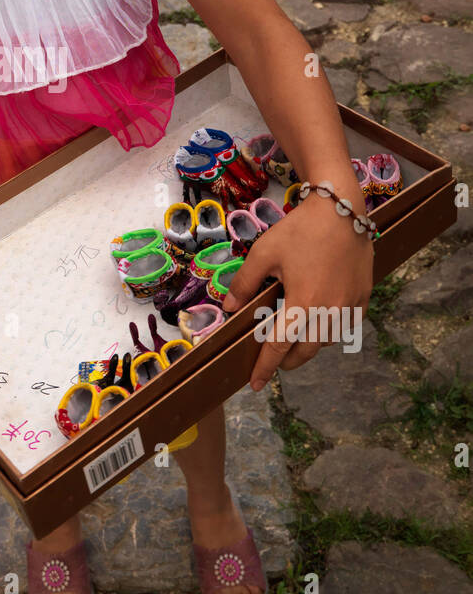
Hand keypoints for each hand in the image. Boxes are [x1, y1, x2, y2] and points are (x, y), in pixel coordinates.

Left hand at [222, 193, 373, 392]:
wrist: (341, 209)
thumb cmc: (300, 231)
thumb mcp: (263, 253)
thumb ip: (244, 283)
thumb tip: (229, 308)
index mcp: (303, 304)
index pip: (279, 348)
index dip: (265, 368)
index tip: (254, 384)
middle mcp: (329, 311)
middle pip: (305, 353)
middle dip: (287, 361)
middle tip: (273, 358)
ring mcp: (350, 306)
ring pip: (326, 342)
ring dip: (308, 345)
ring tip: (294, 334)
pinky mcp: (363, 297)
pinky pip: (346, 326)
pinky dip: (329, 330)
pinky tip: (319, 319)